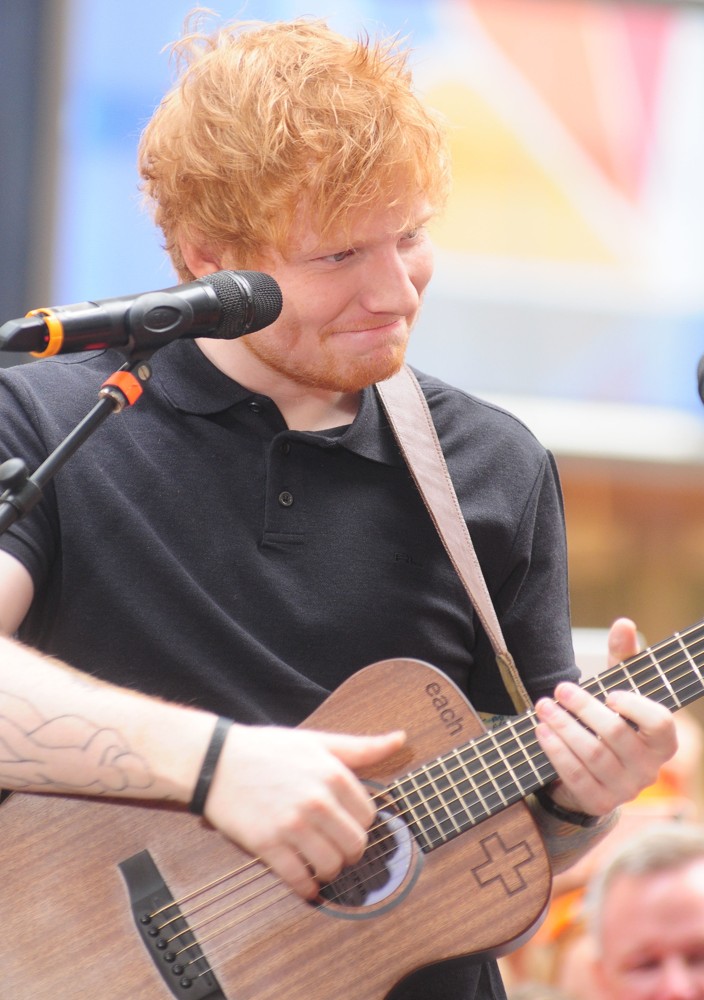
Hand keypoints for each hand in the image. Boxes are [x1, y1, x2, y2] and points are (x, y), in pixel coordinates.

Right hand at [203, 724, 405, 897]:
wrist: (215, 761)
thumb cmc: (268, 749)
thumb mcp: (317, 742)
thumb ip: (360, 747)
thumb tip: (400, 738)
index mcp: (332, 774)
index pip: (369, 815)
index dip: (360, 823)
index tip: (348, 823)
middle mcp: (317, 801)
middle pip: (356, 845)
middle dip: (351, 851)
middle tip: (339, 849)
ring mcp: (292, 825)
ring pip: (332, 866)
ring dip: (330, 871)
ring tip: (323, 865)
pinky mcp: (268, 845)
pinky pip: (299, 879)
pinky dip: (307, 888)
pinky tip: (307, 885)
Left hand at [534, 618, 677, 817]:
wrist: (592, 768)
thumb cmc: (610, 718)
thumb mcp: (618, 687)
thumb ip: (623, 656)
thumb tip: (623, 623)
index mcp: (663, 741)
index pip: (660, 723)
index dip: (634, 707)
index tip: (608, 691)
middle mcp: (650, 769)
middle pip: (616, 736)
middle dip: (584, 709)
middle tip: (559, 690)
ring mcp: (626, 790)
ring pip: (593, 756)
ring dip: (563, 728)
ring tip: (542, 707)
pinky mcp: (599, 803)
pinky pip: (576, 777)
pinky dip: (555, 751)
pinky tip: (540, 731)